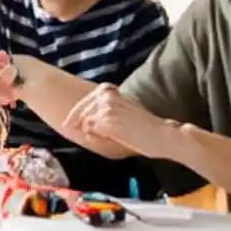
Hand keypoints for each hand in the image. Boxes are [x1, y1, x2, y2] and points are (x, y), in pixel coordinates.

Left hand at [62, 83, 180, 159]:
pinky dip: (97, 139)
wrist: (164, 135)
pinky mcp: (106, 119)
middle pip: (79, 114)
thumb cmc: (145, 128)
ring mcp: (105, 106)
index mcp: (108, 90)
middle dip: (78, 126)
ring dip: (92, 134)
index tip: (66, 126)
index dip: (73, 117)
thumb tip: (75, 121)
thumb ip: (102, 111)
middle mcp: (105, 95)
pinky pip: (90, 133)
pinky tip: (112, 139)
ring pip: (84, 124)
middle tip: (84, 134)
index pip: (81, 104)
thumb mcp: (122, 112)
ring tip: (112, 136)